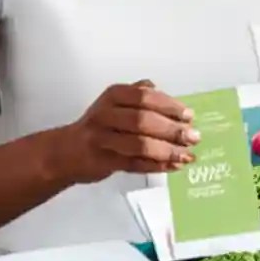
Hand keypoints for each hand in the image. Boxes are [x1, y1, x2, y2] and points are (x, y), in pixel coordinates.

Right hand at [52, 80, 199, 184]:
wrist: (66, 152)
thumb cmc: (99, 125)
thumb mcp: (115, 102)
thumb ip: (140, 95)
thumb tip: (169, 97)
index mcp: (113, 96)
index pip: (144, 96)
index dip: (169, 106)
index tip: (189, 115)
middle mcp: (106, 115)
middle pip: (143, 120)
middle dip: (171, 129)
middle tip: (193, 137)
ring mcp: (103, 140)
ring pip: (139, 145)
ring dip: (167, 150)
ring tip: (187, 154)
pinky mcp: (104, 162)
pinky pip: (135, 164)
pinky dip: (158, 166)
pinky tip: (175, 166)